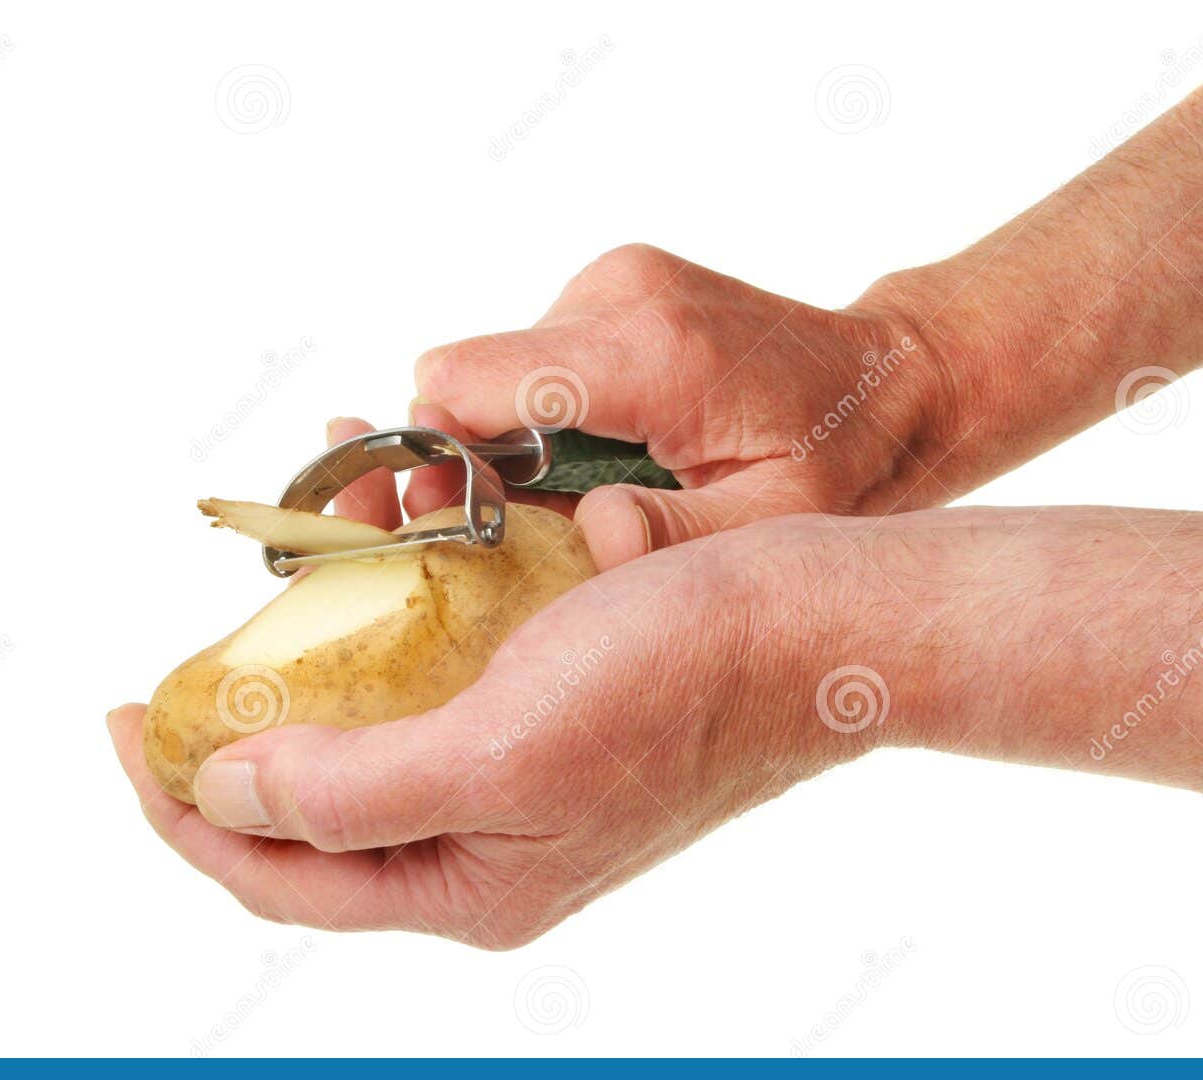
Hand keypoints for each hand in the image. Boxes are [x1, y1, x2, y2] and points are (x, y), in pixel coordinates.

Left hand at [108, 419, 861, 947]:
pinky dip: (392, 604)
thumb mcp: (500, 751)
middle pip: (313, 802)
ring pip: (372, 718)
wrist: (814, 615)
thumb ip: (348, 792)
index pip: (280, 873)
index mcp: (470, 882)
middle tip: (196, 644)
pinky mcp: (542, 701)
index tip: (126, 720)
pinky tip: (389, 531)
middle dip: (244, 716)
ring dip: (323, 638)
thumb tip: (223, 794)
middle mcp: (484, 839)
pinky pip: (432, 662)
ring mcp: (515, 771)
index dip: (183, 807)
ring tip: (303, 545)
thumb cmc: (678, 681)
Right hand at [406, 243, 952, 569]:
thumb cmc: (842, 459)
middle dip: (476, 452)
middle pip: (465, 377)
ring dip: (519, 436)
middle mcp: (620, 293)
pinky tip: (611, 448)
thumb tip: (580, 536)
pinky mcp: (613, 282)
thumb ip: (671, 539)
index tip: (474, 513)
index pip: (466, 379)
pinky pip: (532, 356)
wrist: (893, 379)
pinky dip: (548, 410)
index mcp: (651, 351)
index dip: (447, 454)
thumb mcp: (775, 524)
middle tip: (531, 517)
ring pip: (494, 370)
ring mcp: (614, 278)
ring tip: (597, 483)